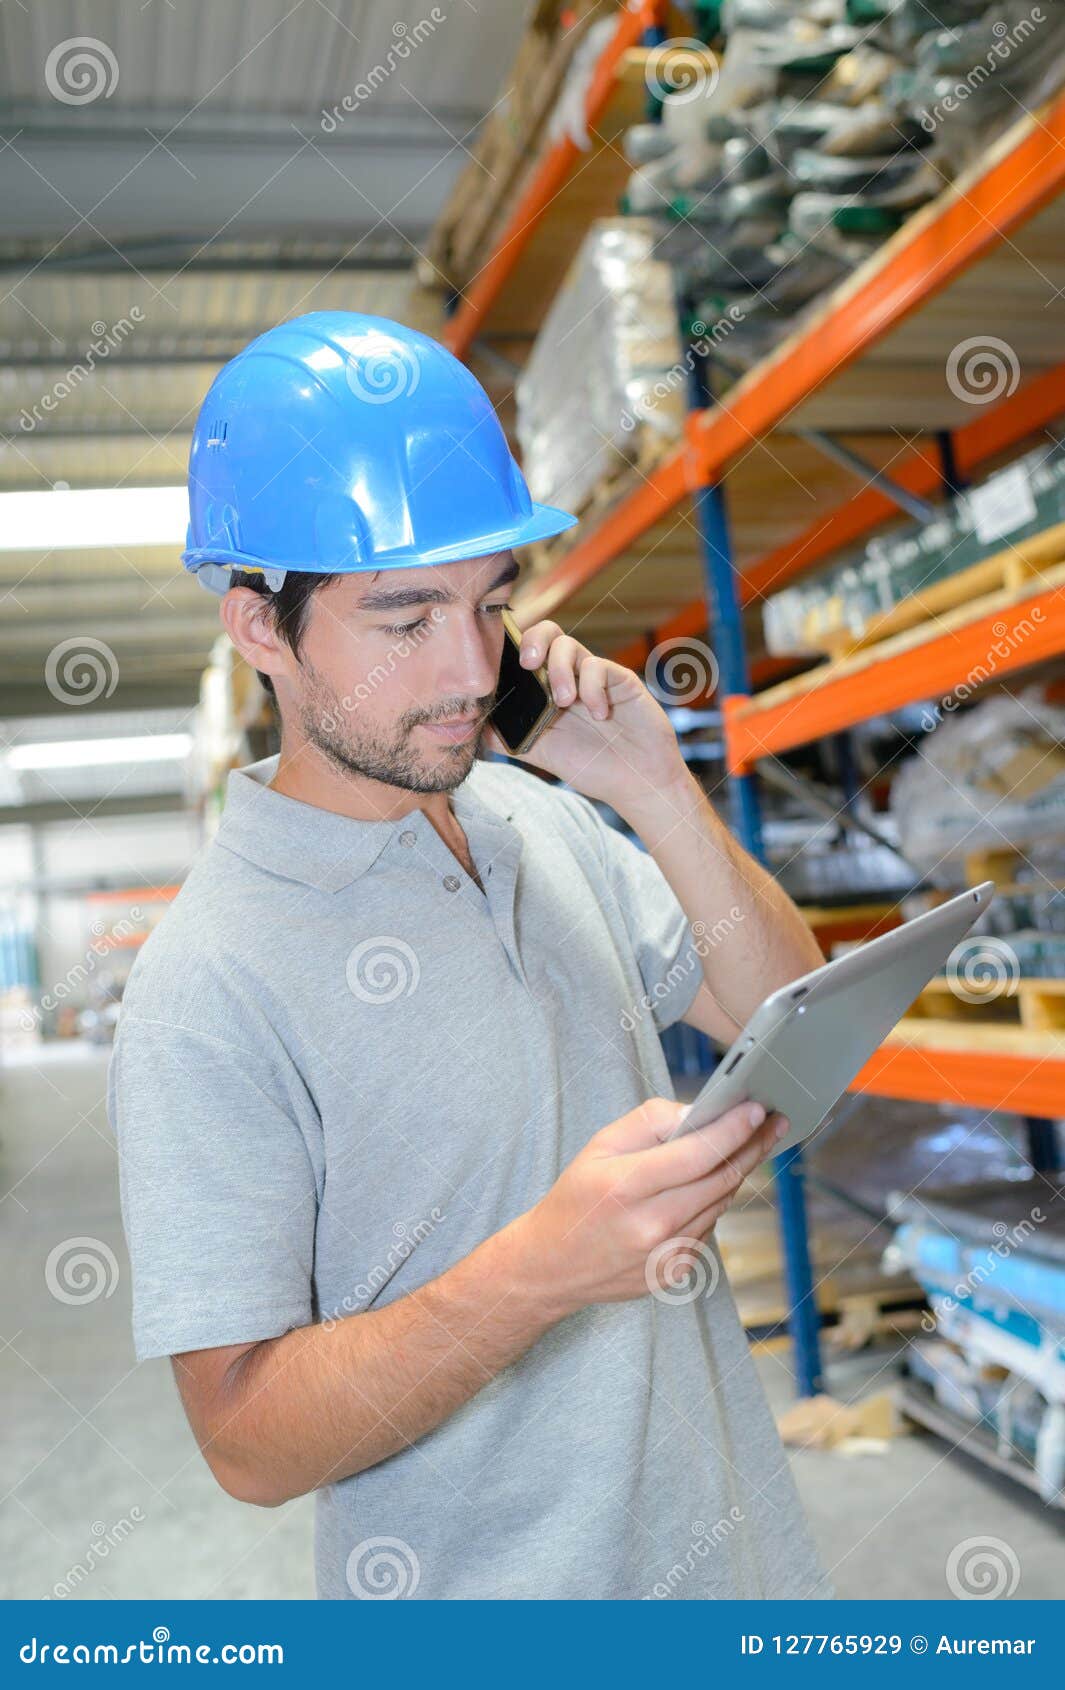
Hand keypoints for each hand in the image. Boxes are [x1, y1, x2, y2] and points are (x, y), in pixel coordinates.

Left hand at [484, 619, 688, 818]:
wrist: (636, 783)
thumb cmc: (592, 766)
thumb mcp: (541, 753)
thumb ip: (509, 738)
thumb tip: (471, 726)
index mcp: (548, 688)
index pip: (527, 652)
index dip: (512, 647)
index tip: (502, 665)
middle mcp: (571, 676)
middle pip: (548, 633)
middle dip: (533, 640)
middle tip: (529, 666)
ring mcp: (595, 676)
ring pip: (570, 645)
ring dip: (561, 670)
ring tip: (565, 702)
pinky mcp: (621, 680)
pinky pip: (599, 666)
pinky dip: (593, 688)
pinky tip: (599, 714)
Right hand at [505, 1096, 787, 1319]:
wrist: (552, 1265)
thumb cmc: (577, 1197)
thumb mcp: (600, 1145)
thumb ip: (650, 1121)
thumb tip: (699, 1113)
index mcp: (626, 1187)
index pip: (697, 1154)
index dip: (734, 1129)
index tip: (758, 1110)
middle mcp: (650, 1226)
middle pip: (721, 1179)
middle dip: (752, 1146)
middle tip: (774, 1123)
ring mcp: (666, 1255)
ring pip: (721, 1203)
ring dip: (734, 1172)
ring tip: (746, 1145)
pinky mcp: (675, 1272)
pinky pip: (709, 1226)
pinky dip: (712, 1202)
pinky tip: (702, 1187)